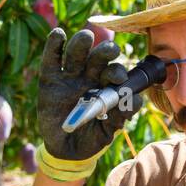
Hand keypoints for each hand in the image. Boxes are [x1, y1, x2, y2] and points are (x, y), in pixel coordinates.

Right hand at [35, 27, 143, 179]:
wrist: (66, 150)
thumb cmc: (92, 138)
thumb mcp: (108, 131)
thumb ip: (120, 115)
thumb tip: (135, 99)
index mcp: (107, 86)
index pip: (115, 72)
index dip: (118, 72)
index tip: (119, 80)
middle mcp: (91, 76)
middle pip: (99, 56)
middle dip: (105, 51)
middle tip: (110, 51)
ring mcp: (70, 76)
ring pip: (77, 52)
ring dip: (82, 42)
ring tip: (86, 38)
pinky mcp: (50, 78)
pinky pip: (51, 58)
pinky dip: (54, 44)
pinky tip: (59, 35)